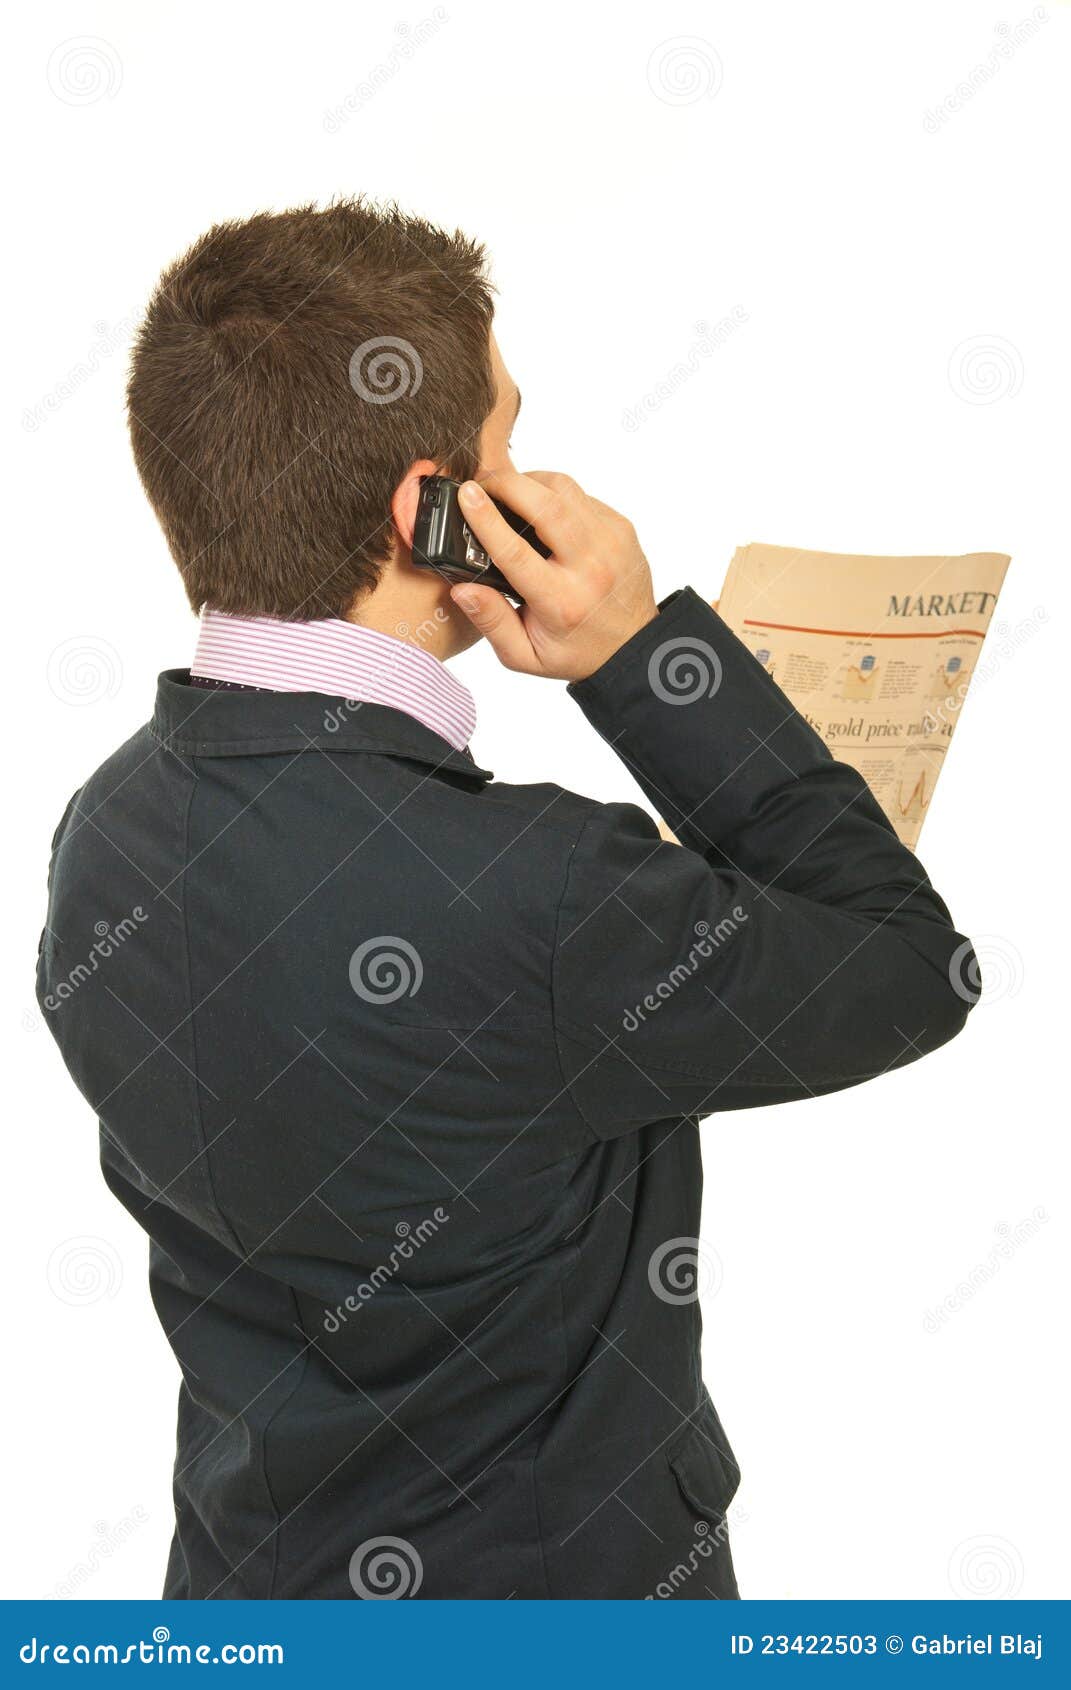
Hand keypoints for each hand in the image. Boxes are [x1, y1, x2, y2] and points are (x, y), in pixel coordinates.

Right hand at [448, 470, 658, 681]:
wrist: (632, 648)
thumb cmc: (576, 651)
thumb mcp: (524, 655)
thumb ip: (491, 622)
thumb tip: (462, 589)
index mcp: (561, 602)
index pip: (516, 551)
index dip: (486, 518)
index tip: (467, 495)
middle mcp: (591, 568)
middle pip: (545, 505)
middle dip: (506, 484)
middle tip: (483, 484)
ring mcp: (611, 543)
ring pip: (564, 489)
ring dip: (530, 481)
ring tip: (509, 492)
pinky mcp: (622, 528)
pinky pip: (582, 496)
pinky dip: (555, 494)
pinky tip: (542, 509)